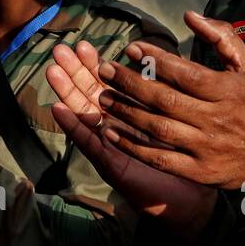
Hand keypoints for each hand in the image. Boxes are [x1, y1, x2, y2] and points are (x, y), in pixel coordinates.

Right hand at [46, 42, 216, 237]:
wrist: (191, 200)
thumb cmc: (187, 158)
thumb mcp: (177, 119)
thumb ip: (166, 93)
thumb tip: (164, 61)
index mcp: (129, 116)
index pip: (108, 86)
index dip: (94, 66)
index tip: (85, 45)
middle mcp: (116, 129)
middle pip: (90, 95)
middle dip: (75, 72)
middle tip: (61, 51)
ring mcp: (110, 148)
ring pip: (84, 115)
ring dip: (67, 93)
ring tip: (53, 71)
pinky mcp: (112, 166)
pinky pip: (90, 145)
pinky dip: (74, 127)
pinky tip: (58, 110)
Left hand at [89, 11, 244, 188]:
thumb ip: (222, 36)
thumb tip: (189, 15)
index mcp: (228, 91)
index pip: (185, 74)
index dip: (156, 60)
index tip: (131, 49)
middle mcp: (216, 119)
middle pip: (165, 99)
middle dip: (131, 83)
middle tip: (105, 70)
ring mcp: (205, 147)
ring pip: (158, 128)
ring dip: (126, 112)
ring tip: (103, 97)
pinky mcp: (197, 171)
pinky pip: (159, 158)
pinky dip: (132, 146)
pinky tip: (110, 133)